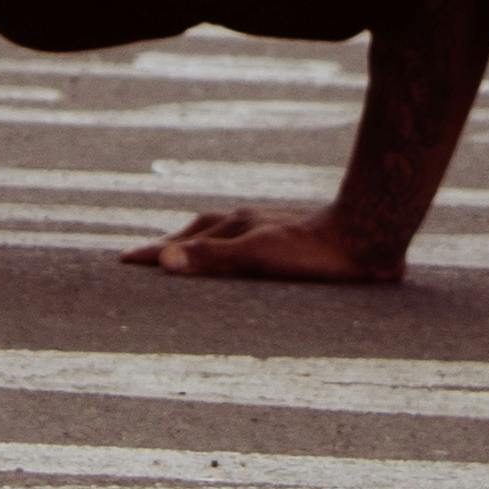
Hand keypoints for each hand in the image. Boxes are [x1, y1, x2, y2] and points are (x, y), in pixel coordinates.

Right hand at [120, 204, 405, 282]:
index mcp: (233, 226)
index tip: (122, 262)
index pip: (181, 243)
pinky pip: (244, 245)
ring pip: (221, 237)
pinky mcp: (289, 240)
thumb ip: (212, 259)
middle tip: (143, 259)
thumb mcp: (258, 255)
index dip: (153, 254)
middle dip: (168, 247)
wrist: (367, 235)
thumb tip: (164, 261)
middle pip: (196, 234)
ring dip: (198, 247)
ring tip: (183, 258)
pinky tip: (239, 265)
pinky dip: (227, 253)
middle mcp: (246, 223)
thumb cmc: (313, 251)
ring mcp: (267, 228)